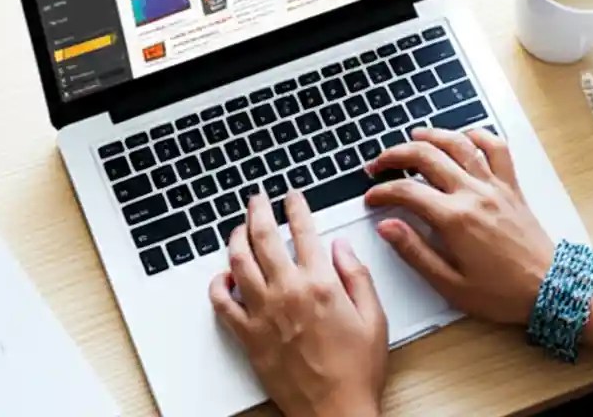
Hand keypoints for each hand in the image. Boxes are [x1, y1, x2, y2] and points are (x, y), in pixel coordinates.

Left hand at [209, 191, 387, 416]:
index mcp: (322, 284)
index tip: (293, 197)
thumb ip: (357, 276)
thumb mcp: (375, 318)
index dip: (296, 207)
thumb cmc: (358, 371)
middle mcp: (288, 292)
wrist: (335, 411)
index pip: (304, 231)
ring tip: (239, 228)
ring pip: (238, 262)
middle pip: (264, 237)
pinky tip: (223, 276)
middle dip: (259, 210)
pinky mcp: (249, 336)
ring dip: (236, 238)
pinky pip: (222, 303)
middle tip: (257, 199)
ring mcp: (264, 313)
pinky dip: (218, 284)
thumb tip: (341, 247)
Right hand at [364, 127, 554, 324]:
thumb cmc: (502, 292)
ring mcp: (494, 186)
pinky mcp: (511, 186)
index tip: (372, 197)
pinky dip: (478, 136)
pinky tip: (464, 137)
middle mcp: (474, 194)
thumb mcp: (450, 284)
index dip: (382, 191)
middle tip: (379, 164)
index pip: (407, 192)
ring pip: (458, 144)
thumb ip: (415, 252)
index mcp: (455, 220)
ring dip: (431, 135)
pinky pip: (496, 148)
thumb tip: (387, 227)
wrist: (550, 288)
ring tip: (412, 137)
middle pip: (426, 156)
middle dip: (395, 155)